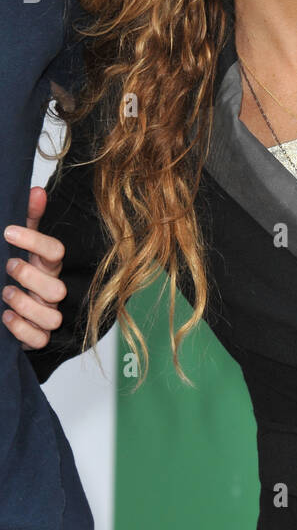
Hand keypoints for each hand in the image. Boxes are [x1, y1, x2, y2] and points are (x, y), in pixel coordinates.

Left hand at [3, 186, 66, 349]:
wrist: (4, 307)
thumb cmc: (16, 271)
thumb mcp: (19, 242)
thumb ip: (28, 218)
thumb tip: (36, 190)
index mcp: (48, 266)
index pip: (55, 251)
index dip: (34, 241)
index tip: (8, 231)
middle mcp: (51, 291)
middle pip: (57, 288)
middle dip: (31, 277)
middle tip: (8, 266)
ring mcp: (45, 315)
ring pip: (52, 317)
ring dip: (27, 305)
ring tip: (5, 293)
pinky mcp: (36, 337)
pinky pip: (39, 339)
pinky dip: (22, 329)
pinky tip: (5, 317)